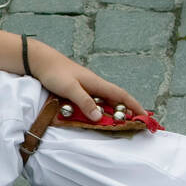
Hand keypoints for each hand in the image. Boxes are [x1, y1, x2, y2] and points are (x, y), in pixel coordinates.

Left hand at [28, 38, 146, 121]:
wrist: (41, 61)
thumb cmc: (55, 72)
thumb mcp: (70, 88)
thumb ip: (85, 102)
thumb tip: (100, 117)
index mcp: (97, 83)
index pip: (121, 95)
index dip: (134, 106)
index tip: (145, 116)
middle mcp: (95, 85)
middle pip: (116, 99)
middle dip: (127, 111)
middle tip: (135, 124)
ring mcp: (87, 87)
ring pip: (105, 101)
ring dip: (113, 111)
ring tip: (119, 124)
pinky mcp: (79, 89)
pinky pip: (94, 101)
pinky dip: (100, 109)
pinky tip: (97, 116)